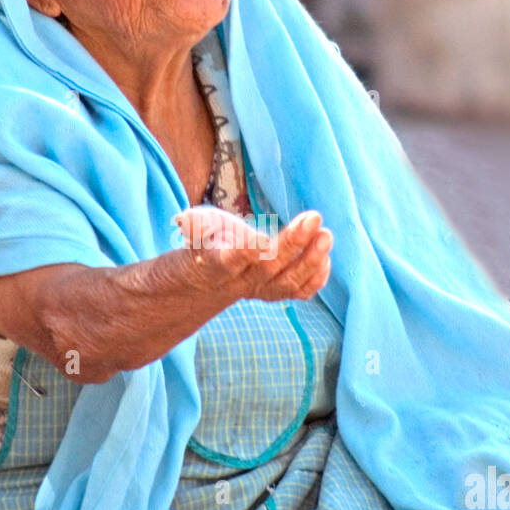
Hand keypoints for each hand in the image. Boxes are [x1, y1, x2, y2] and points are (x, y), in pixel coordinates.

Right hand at [175, 205, 332, 302]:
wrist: (207, 280)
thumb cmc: (205, 244)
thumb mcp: (195, 230)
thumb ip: (195, 225)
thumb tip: (184, 221)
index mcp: (216, 265)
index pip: (229, 262)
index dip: (244, 253)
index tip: (260, 239)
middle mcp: (240, 282)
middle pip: (267, 268)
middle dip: (292, 243)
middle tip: (313, 217)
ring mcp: (260, 290)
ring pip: (288, 283)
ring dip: (311, 260)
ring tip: (326, 235)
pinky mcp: (276, 292)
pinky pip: (298, 292)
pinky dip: (315, 278)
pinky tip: (326, 258)